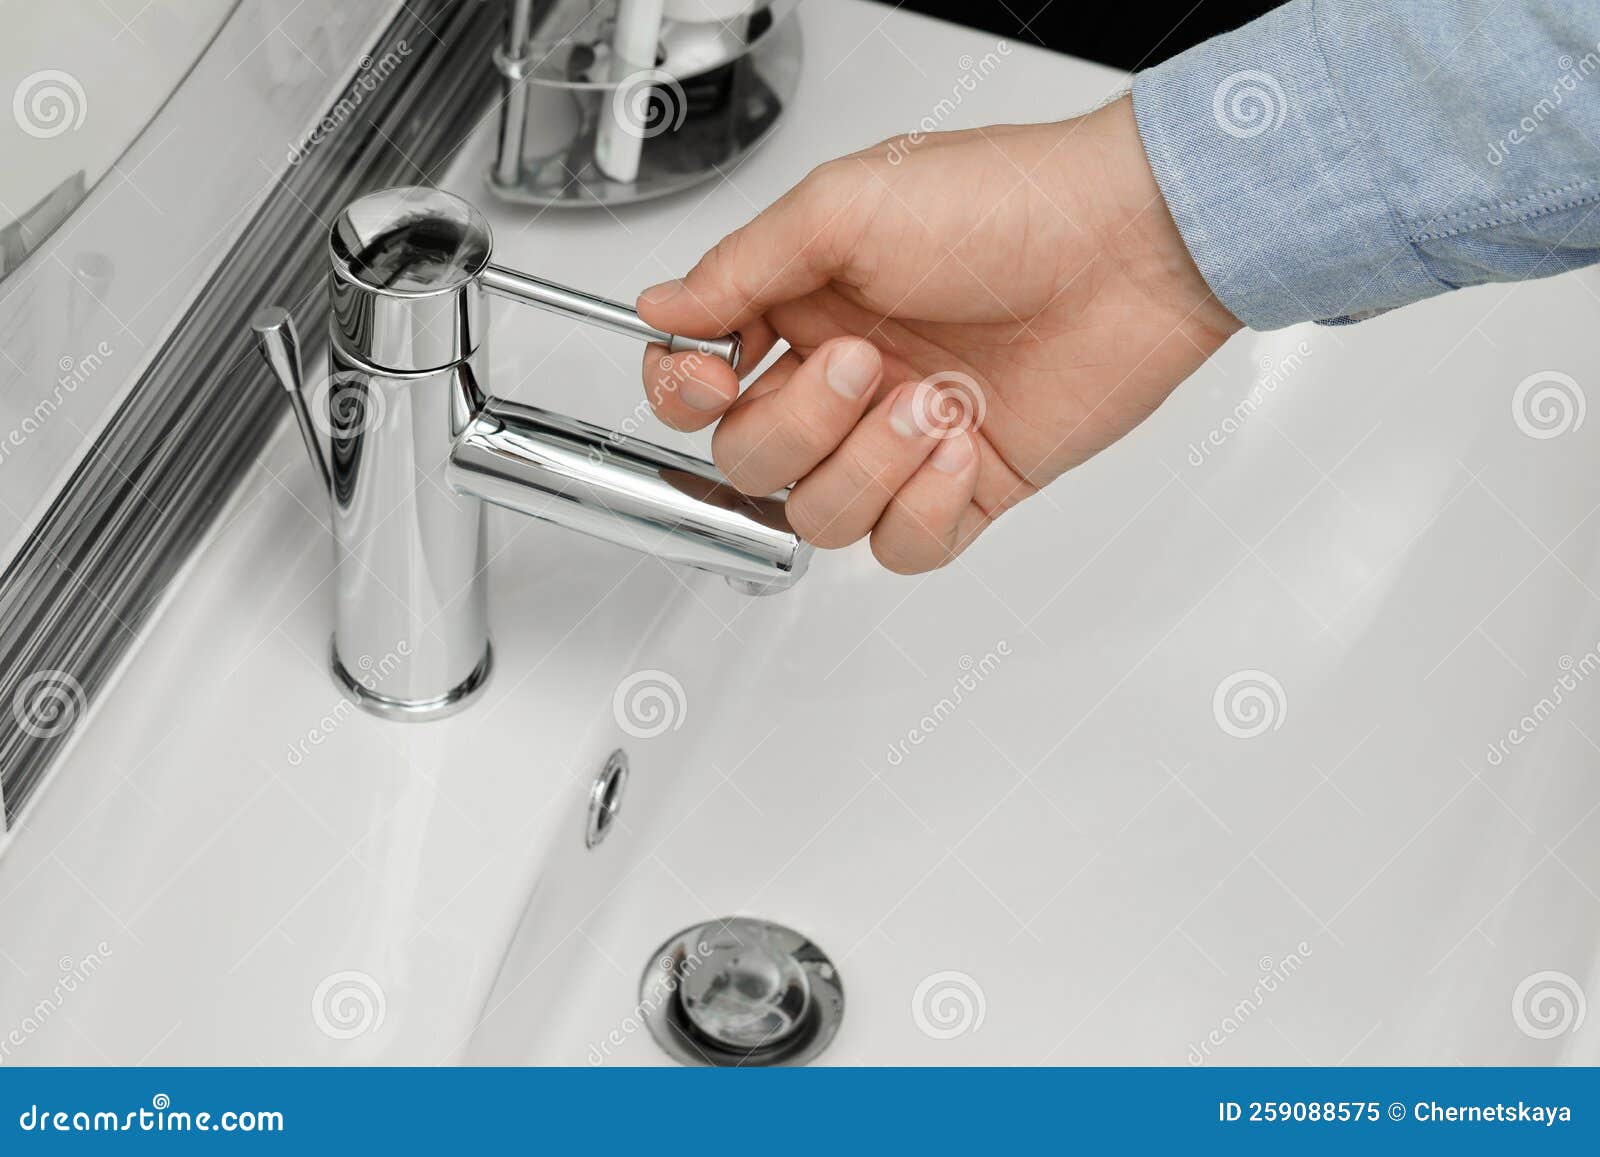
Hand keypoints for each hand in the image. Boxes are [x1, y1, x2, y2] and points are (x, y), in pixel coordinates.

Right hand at [636, 96, 1240, 574]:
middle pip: (751, 464)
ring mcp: (899, 441)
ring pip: (819, 518)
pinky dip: (925, 510)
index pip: (699, 387)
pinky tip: (963, 445)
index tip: (714, 377)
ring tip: (932, 401)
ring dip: (868, 467)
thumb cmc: (1007, 203)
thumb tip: (659, 308)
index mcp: (803, 310)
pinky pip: (904, 548)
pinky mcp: (963, 487)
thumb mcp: (846, 206)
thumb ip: (741, 268)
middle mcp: (843, 381)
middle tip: (863, 364)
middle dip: (798, 427)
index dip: (686, 398)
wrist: (1132, 245)